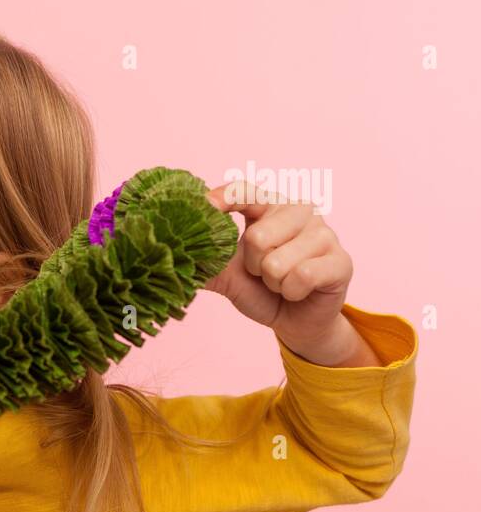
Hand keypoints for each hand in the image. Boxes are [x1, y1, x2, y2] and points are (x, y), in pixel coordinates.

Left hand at [203, 180, 372, 365]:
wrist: (293, 320)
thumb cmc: (260, 288)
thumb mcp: (226, 274)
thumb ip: (204, 260)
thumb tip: (171, 250)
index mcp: (269, 205)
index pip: (244, 191)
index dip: (223, 198)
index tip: (205, 207)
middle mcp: (299, 210)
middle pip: (257, 236)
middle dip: (252, 266)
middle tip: (262, 272)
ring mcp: (325, 233)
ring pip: (277, 262)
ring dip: (272, 282)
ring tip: (281, 281)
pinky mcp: (341, 260)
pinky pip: (301, 276)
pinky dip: (291, 292)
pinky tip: (299, 290)